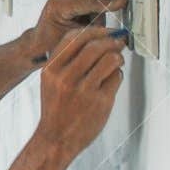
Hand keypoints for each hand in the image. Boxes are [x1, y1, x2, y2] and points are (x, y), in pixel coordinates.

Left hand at [28, 0, 127, 61]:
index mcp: (58, 5)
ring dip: (94, 21)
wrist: (38, 44)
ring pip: (94, 6)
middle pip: (94, 5)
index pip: (88, 2)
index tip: (122, 1)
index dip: (107, 3)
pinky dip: (91, 18)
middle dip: (97, 22)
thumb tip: (114, 33)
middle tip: (91, 35)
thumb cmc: (49, 45)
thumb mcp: (73, 41)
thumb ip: (92, 34)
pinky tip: (82, 26)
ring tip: (81, 32)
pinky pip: (90, 6)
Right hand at [38, 25, 126, 159]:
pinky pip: (116, 77)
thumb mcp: (51, 80)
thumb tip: (96, 38)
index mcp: (51, 69)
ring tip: (116, 61)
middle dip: (111, 41)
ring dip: (118, 57)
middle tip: (118, 42)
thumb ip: (67, 59)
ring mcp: (84, 90)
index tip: (105, 31)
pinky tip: (111, 81)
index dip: (94, 31)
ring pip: (110, 59)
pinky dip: (118, 75)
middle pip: (95, 45)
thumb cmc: (56, 108)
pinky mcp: (100, 101)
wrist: (56, 139)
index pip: (74, 37)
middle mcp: (66, 77)